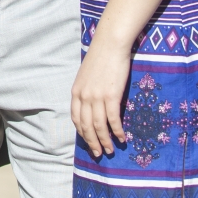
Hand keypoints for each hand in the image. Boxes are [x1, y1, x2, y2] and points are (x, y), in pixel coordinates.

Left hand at [70, 38, 130, 158]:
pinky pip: (113, 119)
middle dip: (92, 142)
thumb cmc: (100, 57)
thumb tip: (91, 105)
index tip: (88, 142)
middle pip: (86, 126)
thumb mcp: (86, 76)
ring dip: (104, 141)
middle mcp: (84, 96)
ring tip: (110, 150)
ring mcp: (97, 97)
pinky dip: (116, 131)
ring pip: (98, 126)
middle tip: (99, 153)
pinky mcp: (111, 95)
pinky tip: (121, 138)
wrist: (110, 44)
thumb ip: (86, 90)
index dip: (82, 133)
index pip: (76, 119)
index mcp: (76, 92)